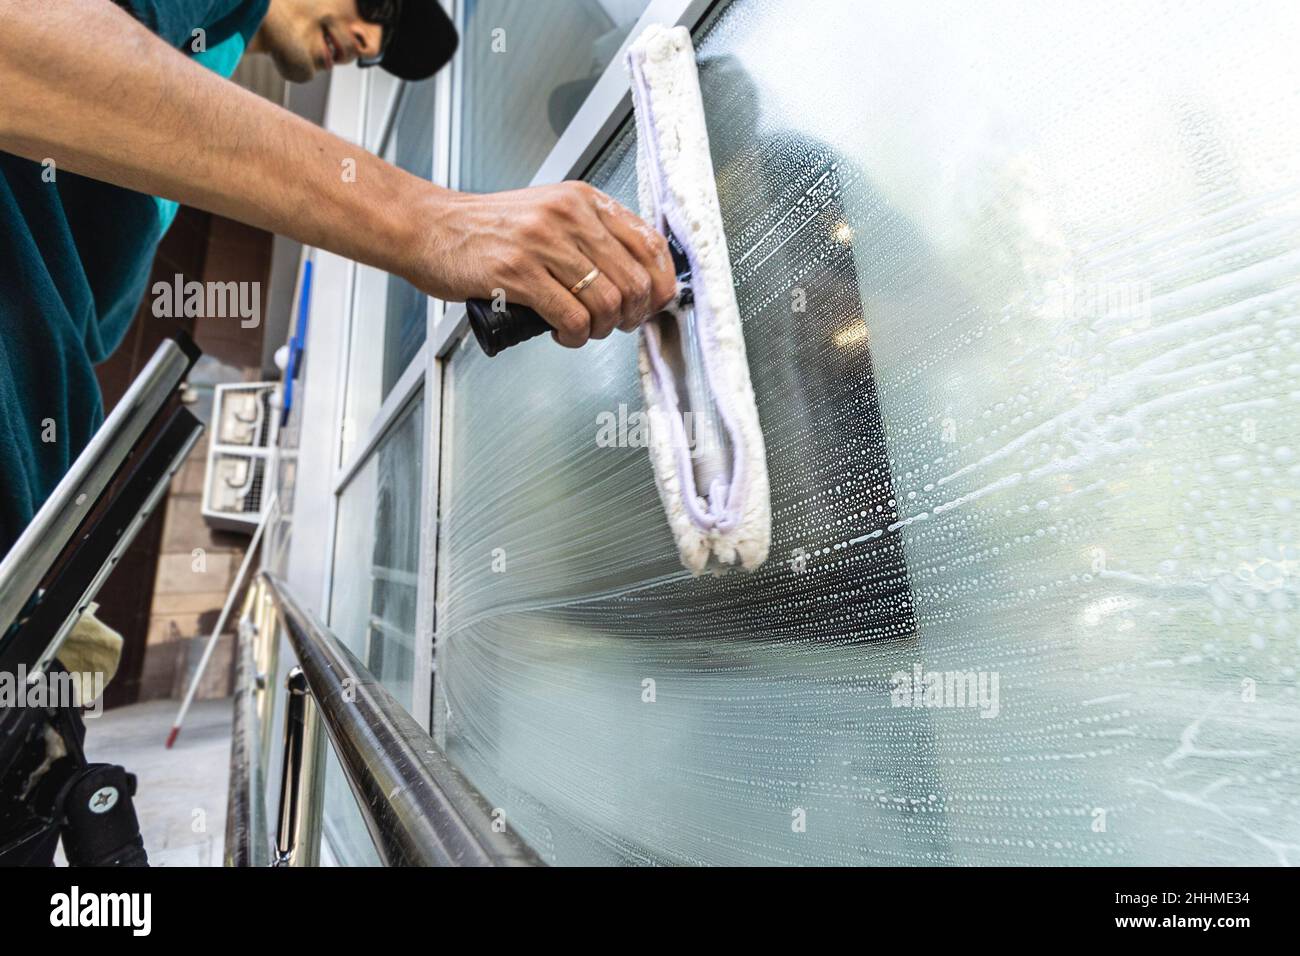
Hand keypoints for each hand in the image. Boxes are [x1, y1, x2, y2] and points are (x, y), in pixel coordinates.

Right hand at [409, 181, 677, 347]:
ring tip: (584, 330)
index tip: (656, 304)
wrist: (430, 228)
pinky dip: (575, 337)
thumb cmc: (488, 228)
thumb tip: (637, 278)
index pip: (650, 243)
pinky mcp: (519, 273)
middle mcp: (569, 216)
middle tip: (615, 325)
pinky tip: (563, 334)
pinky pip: (572, 318)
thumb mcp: (549, 213)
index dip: (663, 283)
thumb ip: (590, 235)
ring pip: (608, 303)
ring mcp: (543, 243)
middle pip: (635, 281)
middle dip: (632, 316)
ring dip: (601, 330)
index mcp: (583, 200)